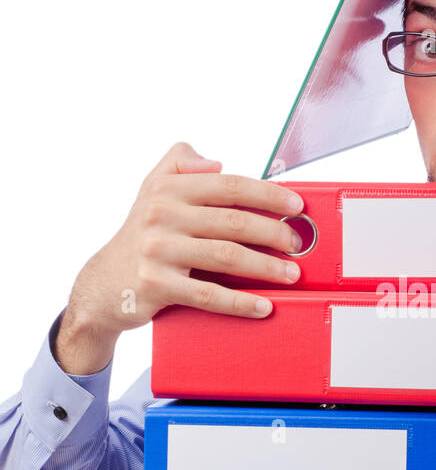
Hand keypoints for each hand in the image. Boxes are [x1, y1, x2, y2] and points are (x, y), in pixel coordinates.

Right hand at [55, 141, 304, 372]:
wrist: (104, 284)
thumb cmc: (141, 236)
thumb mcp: (152, 189)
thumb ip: (180, 164)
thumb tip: (216, 163)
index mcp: (168, 189)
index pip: (229, 186)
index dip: (268, 194)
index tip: (296, 205)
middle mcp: (161, 215)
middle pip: (233, 221)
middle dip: (274, 232)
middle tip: (297, 244)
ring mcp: (158, 251)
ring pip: (226, 256)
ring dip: (266, 266)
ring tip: (291, 273)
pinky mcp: (157, 285)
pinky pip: (208, 294)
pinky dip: (240, 302)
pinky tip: (263, 305)